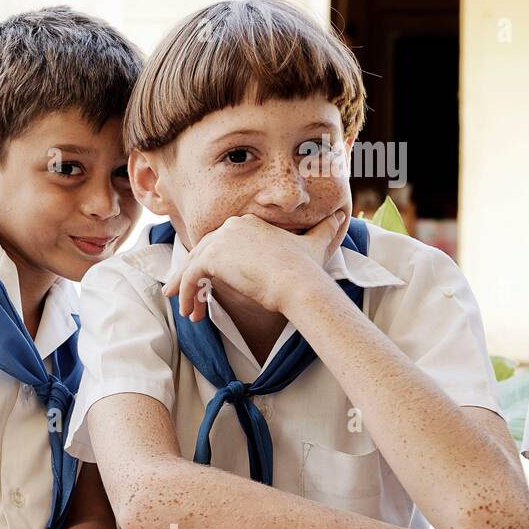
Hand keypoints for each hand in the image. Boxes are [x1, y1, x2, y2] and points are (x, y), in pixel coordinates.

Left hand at [163, 210, 347, 321]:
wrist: (298, 283)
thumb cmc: (307, 269)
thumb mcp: (316, 245)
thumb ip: (325, 230)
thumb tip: (342, 215)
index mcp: (249, 222)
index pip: (222, 242)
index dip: (213, 262)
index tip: (209, 282)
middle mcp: (232, 227)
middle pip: (203, 252)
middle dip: (192, 274)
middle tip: (186, 295)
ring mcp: (220, 241)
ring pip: (193, 265)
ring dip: (186, 289)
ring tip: (187, 310)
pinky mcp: (211, 257)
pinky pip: (190, 277)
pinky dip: (187, 294)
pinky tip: (191, 312)